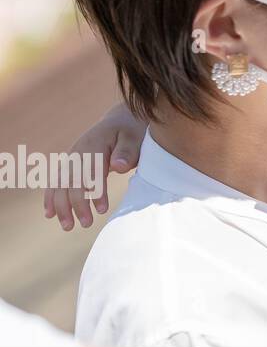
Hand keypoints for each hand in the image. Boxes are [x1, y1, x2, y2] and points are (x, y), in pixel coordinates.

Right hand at [43, 102, 142, 229]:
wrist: (121, 120)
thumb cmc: (131, 131)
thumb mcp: (136, 137)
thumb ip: (127, 151)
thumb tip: (117, 166)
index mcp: (95, 144)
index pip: (91, 171)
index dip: (95, 191)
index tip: (102, 209)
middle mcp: (78, 152)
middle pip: (71, 180)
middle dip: (76, 204)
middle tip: (86, 224)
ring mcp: (71, 158)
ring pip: (59, 183)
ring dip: (61, 205)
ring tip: (68, 226)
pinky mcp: (69, 164)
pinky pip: (55, 181)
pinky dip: (51, 197)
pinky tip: (50, 214)